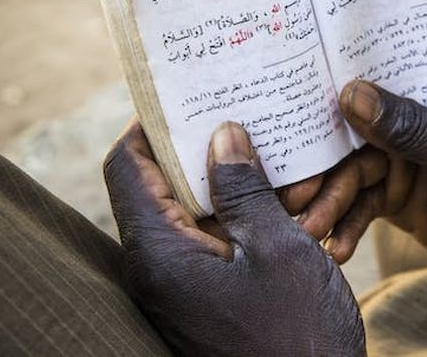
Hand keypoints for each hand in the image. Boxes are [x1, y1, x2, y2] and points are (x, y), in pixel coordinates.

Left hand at [103, 121, 364, 355]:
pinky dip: (235, 215)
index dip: (149, 124)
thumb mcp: (279, 250)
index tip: (186, 94)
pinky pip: (207, 241)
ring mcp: (179, 286)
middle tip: (239, 116)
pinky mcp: (202, 298)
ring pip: (186, 213)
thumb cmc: (299, 337)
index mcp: (162, 253)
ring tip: (270, 155)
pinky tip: (276, 200)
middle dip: (197, 149)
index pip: (127, 167)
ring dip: (224, 184)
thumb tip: (222, 137)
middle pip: (155, 186)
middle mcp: (158, 269)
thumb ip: (246, 190)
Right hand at [300, 81, 426, 275]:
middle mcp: (407, 119)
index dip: (324, 92)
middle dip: (315, 165)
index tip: (282, 110)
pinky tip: (336, 248)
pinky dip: (346, 227)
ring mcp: (399, 159)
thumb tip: (351, 93)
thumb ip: (413, 127)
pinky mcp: (396, 196)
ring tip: (306, 231)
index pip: (370, 79)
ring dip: (325, 204)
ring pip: (347, 177)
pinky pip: (360, 208)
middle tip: (285, 193)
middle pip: (346, 135)